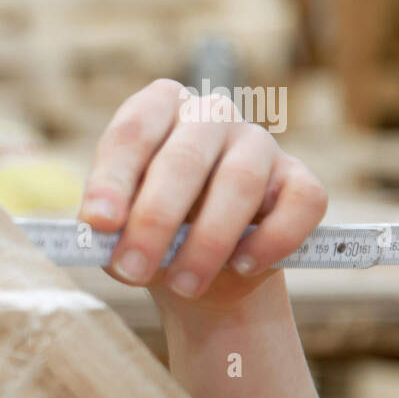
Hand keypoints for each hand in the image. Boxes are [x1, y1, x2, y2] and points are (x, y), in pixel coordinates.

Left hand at [77, 79, 327, 312]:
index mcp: (157, 111)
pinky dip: (272, 241)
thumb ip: (110, 228)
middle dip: (155, 221)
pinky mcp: (299, 178)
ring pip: (239, 182)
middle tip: (132, 270)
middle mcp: (209, 115)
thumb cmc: (148, 236)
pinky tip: (242, 267)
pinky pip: (300, 202)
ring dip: (207, 243)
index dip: (112, 179)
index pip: (132, 132)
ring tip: (183, 286)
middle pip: (184, 159)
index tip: (98, 223)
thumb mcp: (118, 231)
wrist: (200, 272)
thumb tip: (106, 232)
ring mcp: (259, 142)